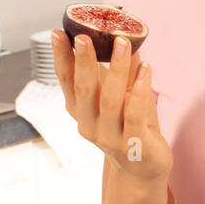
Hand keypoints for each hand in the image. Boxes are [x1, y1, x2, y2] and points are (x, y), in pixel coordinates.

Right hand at [51, 30, 172, 185]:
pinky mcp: (133, 144)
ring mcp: (109, 136)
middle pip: (83, 89)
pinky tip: (146, 69)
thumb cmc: (130, 128)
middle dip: (82, 61)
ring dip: (117, 69)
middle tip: (84, 36)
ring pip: (109, 99)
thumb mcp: (120, 97)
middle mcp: (89, 124)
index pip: (66, 81)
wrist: (142, 169)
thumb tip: (122, 37)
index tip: (58, 34)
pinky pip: (134, 114)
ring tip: (123, 43)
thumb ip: (120, 71)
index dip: (61, 58)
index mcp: (81, 110)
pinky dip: (140, 90)